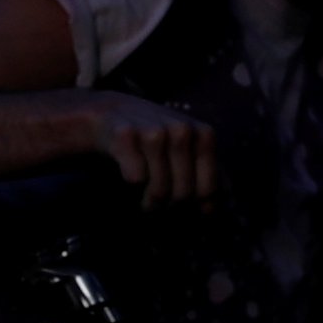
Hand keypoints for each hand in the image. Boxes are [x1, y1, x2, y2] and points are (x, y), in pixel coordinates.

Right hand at [69, 91, 216, 203]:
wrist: (111, 113)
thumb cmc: (155, 138)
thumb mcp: (187, 149)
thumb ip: (207, 174)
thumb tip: (211, 209)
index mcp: (203, 134)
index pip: (209, 187)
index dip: (197, 204)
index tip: (184, 205)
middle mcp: (181, 129)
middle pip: (184, 191)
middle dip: (171, 206)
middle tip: (160, 205)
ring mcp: (153, 130)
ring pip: (160, 185)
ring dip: (152, 199)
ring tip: (147, 201)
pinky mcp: (125, 134)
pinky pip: (135, 176)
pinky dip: (133, 182)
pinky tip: (130, 175)